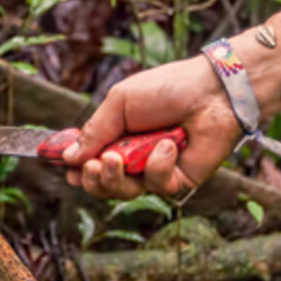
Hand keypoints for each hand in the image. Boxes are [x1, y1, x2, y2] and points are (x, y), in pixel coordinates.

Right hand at [63, 55, 243, 198]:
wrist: (212, 91)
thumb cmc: (167, 89)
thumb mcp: (120, 103)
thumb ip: (94, 131)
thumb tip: (68, 158)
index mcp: (118, 136)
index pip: (90, 161)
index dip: (77, 168)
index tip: (68, 167)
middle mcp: (134, 157)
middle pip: (103, 185)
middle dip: (93, 179)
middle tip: (93, 165)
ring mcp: (156, 170)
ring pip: (125, 192)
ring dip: (115, 178)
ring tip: (116, 159)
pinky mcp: (179, 180)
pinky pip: (158, 186)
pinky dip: (158, 166)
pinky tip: (168, 144)